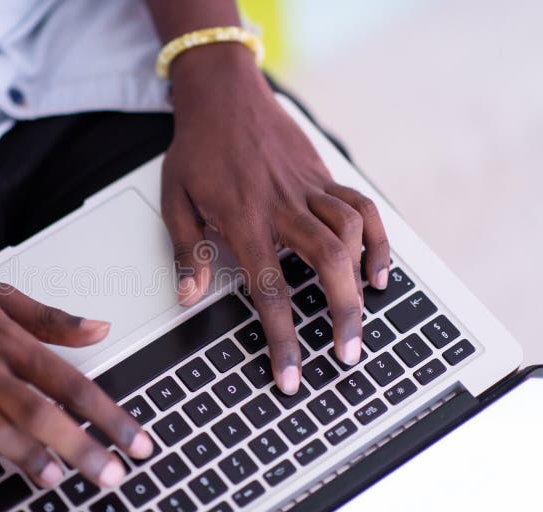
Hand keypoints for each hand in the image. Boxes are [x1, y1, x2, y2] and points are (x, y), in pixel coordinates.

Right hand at [0, 268, 152, 495]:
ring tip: (55, 479)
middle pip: (40, 413)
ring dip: (27, 459)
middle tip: (111, 475)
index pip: (69, 381)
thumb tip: (98, 326)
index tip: (135, 439)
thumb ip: (50, 318)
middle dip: (80, 447)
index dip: (107, 413)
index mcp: (7, 342)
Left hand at [161, 45, 389, 393]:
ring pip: (352, 234)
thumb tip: (189, 297)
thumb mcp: (175, 199)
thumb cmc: (196, 148)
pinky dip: (376, 240)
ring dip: (360, 281)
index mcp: (243, 220)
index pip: (270, 291)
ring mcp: (309, 189)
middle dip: (342, 316)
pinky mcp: (324, 177)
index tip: (292, 376)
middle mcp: (283, 207)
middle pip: (327, 264)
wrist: (223, 95)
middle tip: (347, 355)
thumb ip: (186, 250)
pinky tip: (377, 271)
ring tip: (359, 319)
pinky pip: (362, 207)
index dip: (283, 339)